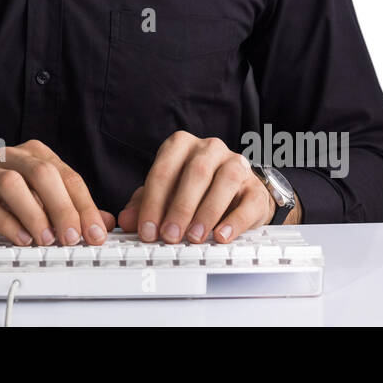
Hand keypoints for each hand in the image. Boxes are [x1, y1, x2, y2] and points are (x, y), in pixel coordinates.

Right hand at [0, 139, 114, 244]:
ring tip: (46, 240)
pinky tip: (19, 239)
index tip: (96, 232)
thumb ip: (70, 209)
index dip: (85, 205)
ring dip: (35, 214)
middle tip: (74, 237)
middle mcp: (10, 158)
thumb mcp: (35, 201)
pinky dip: (6, 223)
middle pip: (43, 174)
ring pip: (13, 183)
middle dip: (63, 208)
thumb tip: (105, 223)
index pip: (67, 175)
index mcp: (32, 155)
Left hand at [117, 131, 284, 243]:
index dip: (153, 202)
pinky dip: (234, 221)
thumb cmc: (196, 190)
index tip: (147, 229)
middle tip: (169, 235)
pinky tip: (221, 236)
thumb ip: (144, 205)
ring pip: (224, 182)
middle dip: (179, 207)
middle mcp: (210, 149)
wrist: (237, 193)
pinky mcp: (255, 187)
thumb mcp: (166, 195)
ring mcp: (236, 164)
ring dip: (207, 212)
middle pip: (195, 173)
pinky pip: (248, 202)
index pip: (164, 170)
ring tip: (194, 237)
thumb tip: (127, 220)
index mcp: (182, 146)